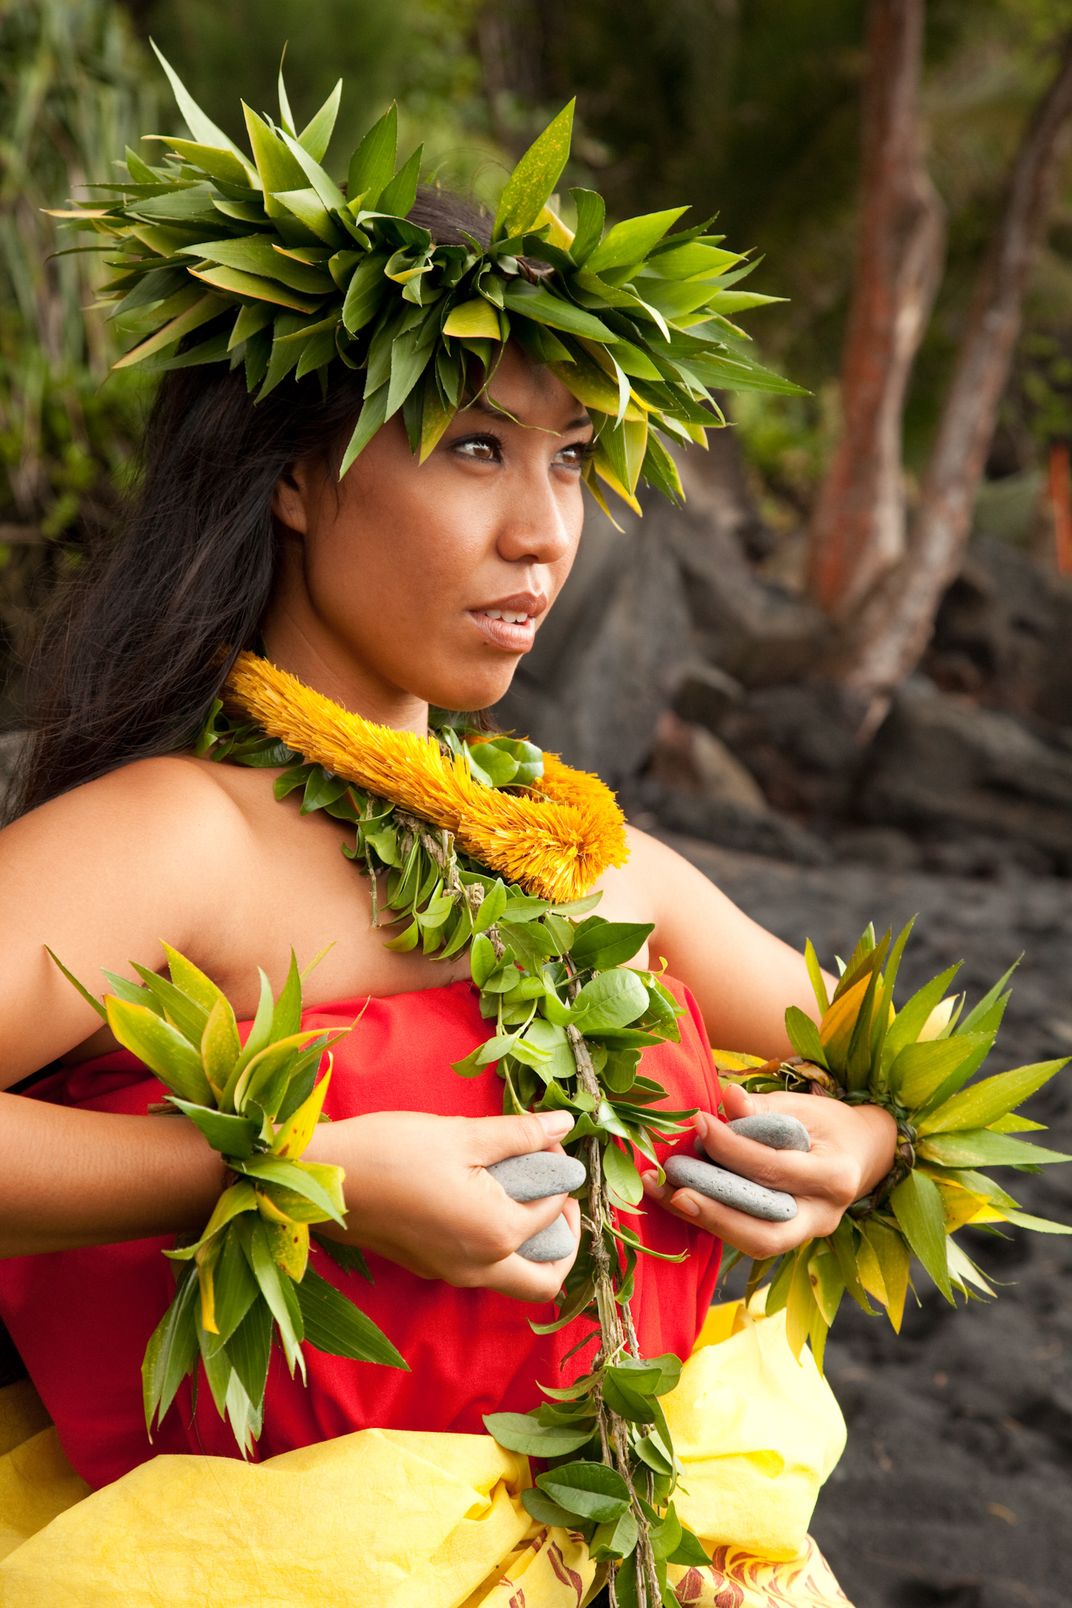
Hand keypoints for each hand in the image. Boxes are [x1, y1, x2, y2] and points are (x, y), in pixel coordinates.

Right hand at [306, 1108, 580, 1301]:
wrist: (320, 1179)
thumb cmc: (390, 1151)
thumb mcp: (462, 1134)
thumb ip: (521, 1134)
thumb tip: (565, 1123)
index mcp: (496, 1235)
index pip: (555, 1211)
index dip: (559, 1169)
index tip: (544, 1137)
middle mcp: (478, 1268)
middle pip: (545, 1280)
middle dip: (564, 1239)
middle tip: (555, 1192)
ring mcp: (450, 1274)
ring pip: (513, 1279)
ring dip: (532, 1244)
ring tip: (519, 1189)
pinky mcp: (427, 1267)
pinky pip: (482, 1269)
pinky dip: (498, 1243)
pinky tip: (481, 1196)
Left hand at [641, 1082, 896, 1259]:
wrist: (857, 1154)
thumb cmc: (826, 1124)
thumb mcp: (802, 1107)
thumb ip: (764, 1108)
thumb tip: (727, 1097)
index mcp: (835, 1176)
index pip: (776, 1169)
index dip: (733, 1148)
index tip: (698, 1121)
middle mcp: (823, 1216)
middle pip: (767, 1232)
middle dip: (718, 1213)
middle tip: (675, 1189)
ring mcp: (805, 1234)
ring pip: (753, 1243)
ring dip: (704, 1220)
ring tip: (663, 1192)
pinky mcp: (784, 1238)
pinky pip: (744, 1236)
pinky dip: (708, 1218)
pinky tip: (672, 1195)